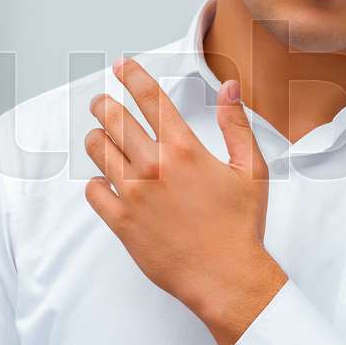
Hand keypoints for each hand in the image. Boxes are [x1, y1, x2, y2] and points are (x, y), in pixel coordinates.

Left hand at [84, 57, 284, 344]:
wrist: (226, 277)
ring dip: (97, 138)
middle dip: (104, 104)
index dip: (132, 76)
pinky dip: (96, 182)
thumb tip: (230, 87)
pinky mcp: (122, 222)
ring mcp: (134, 194)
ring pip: (98, 151)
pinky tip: (105, 181)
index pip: (150, 99)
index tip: (121, 67)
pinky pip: (94, 191)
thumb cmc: (241, 227)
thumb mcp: (252, 169)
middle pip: (114, 119)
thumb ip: (236, 124)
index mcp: (184, 149)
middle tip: (102, 102)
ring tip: (101, 137)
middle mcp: (154, 166)